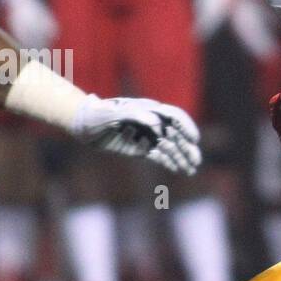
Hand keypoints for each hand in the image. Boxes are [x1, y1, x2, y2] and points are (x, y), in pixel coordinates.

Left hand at [71, 96, 201, 175]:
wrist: (84, 126)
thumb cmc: (98, 115)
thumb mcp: (113, 112)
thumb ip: (135, 114)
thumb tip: (157, 122)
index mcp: (149, 109)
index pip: (174, 117)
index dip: (186, 127)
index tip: (193, 139)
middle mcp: (153, 123)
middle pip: (176, 135)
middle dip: (187, 148)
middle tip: (196, 161)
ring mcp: (148, 136)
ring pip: (170, 148)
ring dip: (181, 158)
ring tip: (191, 170)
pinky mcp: (142, 149)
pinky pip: (160, 156)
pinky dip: (169, 163)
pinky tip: (178, 170)